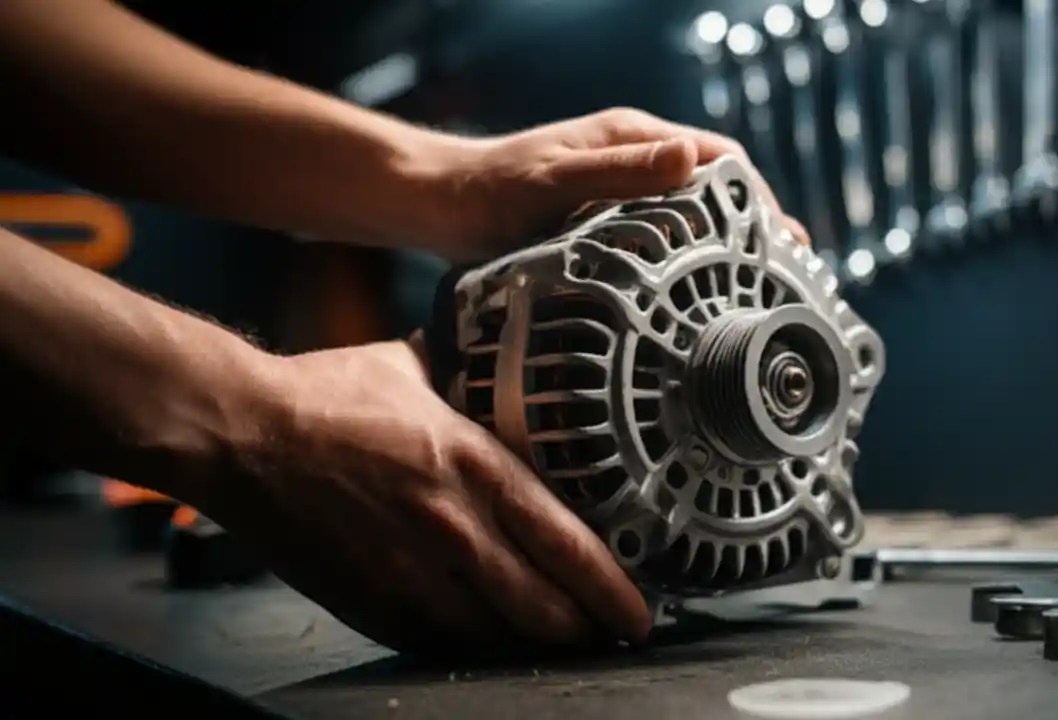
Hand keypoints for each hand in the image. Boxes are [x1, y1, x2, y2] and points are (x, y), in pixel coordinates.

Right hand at [206, 336, 650, 651]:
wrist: (240, 434)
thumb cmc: (325, 396)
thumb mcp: (414, 369)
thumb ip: (466, 380)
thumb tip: (494, 368)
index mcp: (470, 464)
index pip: (565, 543)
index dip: (612, 588)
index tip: (640, 609)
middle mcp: (449, 526)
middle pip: (542, 607)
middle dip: (587, 629)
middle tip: (611, 632)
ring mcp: (409, 572)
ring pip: (496, 636)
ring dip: (537, 646)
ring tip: (565, 644)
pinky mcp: (370, 602)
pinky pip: (442, 645)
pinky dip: (478, 650)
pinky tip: (496, 645)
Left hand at [414, 107, 810, 260]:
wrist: (436, 207)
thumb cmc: (487, 190)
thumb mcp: (552, 180)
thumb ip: (618, 171)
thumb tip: (689, 158)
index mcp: (632, 138)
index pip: (718, 161)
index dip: (758, 201)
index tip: (786, 243)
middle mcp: (633, 163)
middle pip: (714, 195)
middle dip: (753, 233)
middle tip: (789, 280)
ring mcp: (620, 197)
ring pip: (690, 223)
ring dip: (723, 254)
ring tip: (758, 298)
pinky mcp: (604, 228)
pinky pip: (661, 245)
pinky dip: (687, 269)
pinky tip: (697, 304)